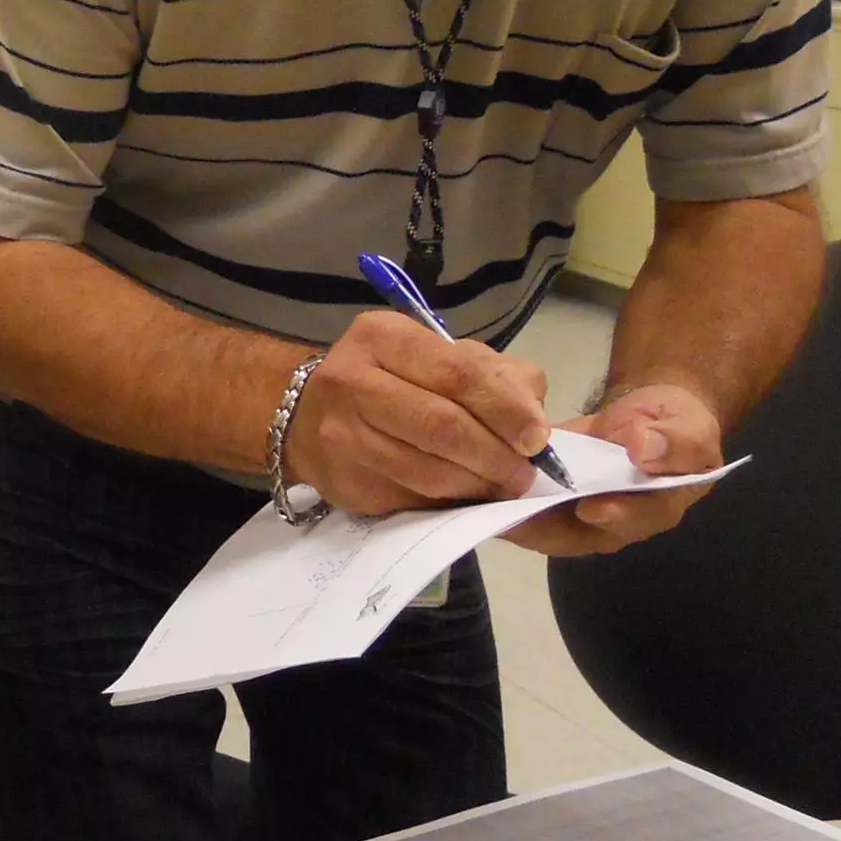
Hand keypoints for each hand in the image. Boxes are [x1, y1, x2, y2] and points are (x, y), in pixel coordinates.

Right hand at [284, 311, 553, 515]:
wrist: (303, 415)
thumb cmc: (386, 379)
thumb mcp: (433, 355)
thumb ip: (491, 373)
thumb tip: (532, 416)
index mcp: (382, 338)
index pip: (456, 372)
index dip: (505, 408)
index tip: (537, 437)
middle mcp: (352, 381)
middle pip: (442, 424)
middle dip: (495, 454)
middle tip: (525, 473)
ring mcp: (342, 436)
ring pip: (429, 470)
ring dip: (478, 485)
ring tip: (502, 486)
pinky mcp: (344, 483)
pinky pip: (412, 498)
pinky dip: (449, 502)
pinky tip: (465, 496)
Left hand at [505, 382, 725, 556]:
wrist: (644, 418)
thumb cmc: (674, 426)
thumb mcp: (688, 426)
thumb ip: (675, 441)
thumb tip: (645, 449)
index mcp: (654, 509)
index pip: (633, 519)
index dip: (613, 515)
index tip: (590, 507)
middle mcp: (610, 523)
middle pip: (572, 534)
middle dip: (539, 524)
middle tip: (512, 511)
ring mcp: (574, 516)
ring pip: (537, 525)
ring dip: (508, 513)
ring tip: (483, 496)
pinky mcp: (546, 501)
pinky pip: (519, 506)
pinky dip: (495, 497)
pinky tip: (470, 484)